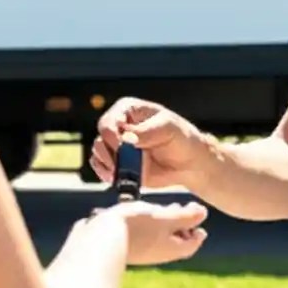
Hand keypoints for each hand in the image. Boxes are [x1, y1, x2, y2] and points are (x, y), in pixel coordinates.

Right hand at [80, 198, 208, 265]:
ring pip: (155, 236)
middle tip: (177, 206)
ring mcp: (140, 251)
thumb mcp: (166, 218)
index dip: (196, 225)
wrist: (97, 242)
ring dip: (157, 221)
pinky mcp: (122, 245)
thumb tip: (203, 214)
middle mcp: (158, 253)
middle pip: (175, 239)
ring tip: (154, 207)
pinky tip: (132, 211)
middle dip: (178, 221)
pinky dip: (139, 223)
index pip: (193, 242)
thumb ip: (185, 216)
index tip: (193, 209)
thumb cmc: (135, 228)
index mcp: (173, 249)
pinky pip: (137, 234)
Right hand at [91, 97, 214, 190]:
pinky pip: (102, 169)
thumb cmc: (182, 138)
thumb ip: (148, 131)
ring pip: (98, 155)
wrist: (189, 163)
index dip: (112, 135)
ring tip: (131, 170)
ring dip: (111, 165)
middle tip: (127, 163)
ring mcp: (116, 146)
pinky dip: (109, 175)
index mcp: (128, 109)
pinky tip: (122, 177)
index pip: (109, 121)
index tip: (123, 147)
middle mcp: (118, 126)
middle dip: (111, 154)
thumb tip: (127, 139)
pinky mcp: (117, 164)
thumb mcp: (169, 128)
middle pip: (100, 139)